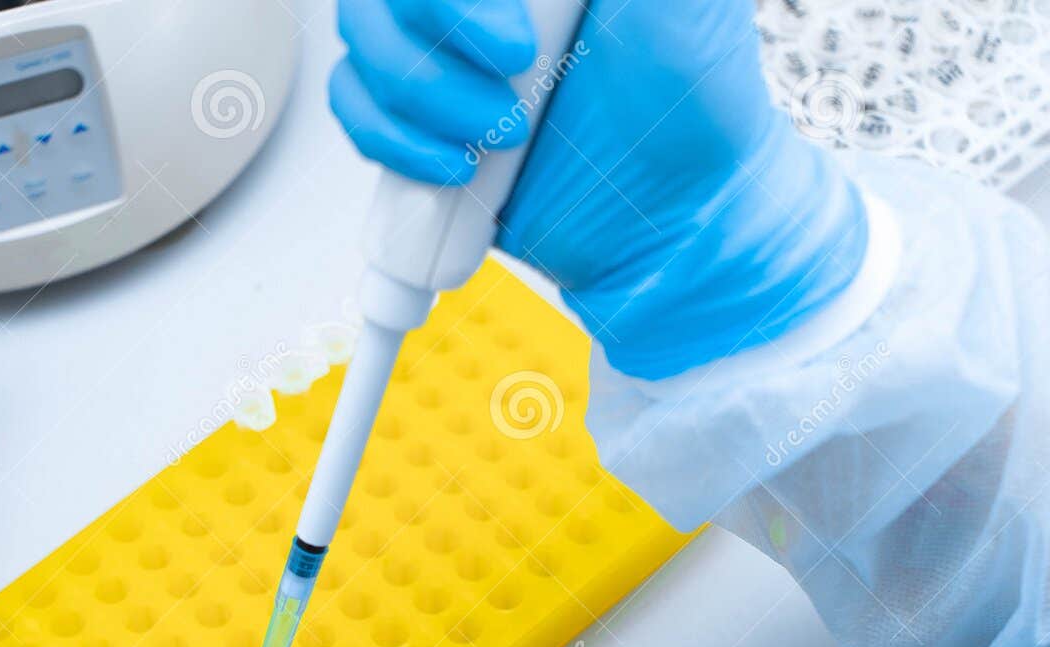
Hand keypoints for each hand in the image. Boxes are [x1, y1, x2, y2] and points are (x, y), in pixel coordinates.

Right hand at [330, 0, 866, 377]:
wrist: (676, 221)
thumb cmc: (695, 104)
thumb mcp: (683, 2)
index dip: (452, 0)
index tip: (517, 44)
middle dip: (440, 45)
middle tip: (517, 77)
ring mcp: (443, 53)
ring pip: (363, 42)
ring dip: (423, 98)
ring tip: (503, 135)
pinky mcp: (421, 121)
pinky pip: (354, 109)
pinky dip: (394, 142)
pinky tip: (457, 168)